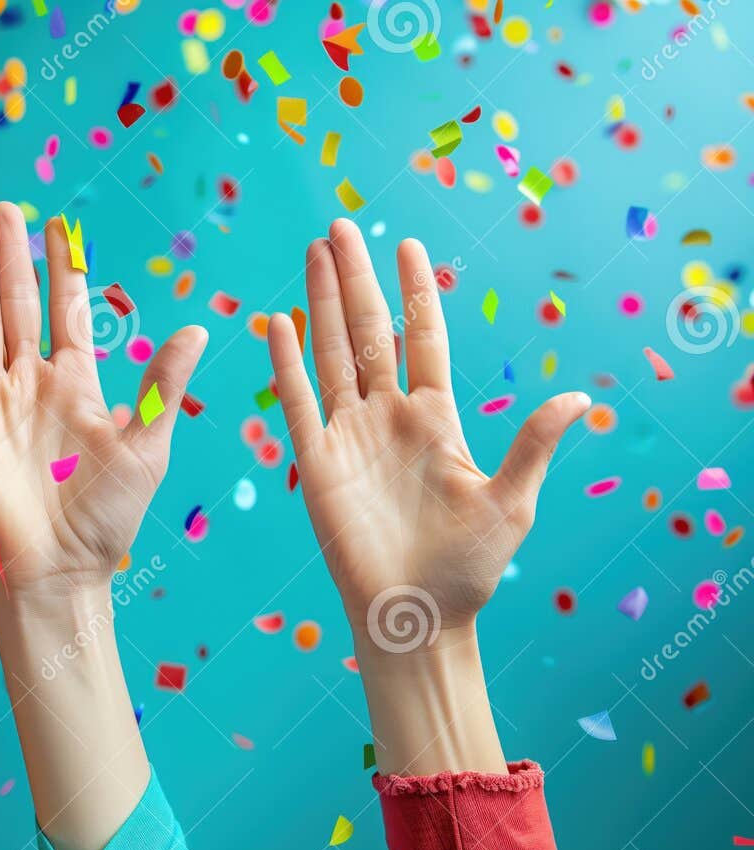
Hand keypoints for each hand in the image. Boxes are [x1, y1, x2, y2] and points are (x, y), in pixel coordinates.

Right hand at [0, 203, 206, 849]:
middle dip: (12, 257)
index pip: (66, 311)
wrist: (58, 569)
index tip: (57, 226)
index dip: (61, 270)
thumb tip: (199, 329)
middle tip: (3, 209)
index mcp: (77, 384)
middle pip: (18, 304)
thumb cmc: (107, 517)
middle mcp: (32, 384)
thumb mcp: (147, 444)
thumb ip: (163, 385)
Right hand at [266, 220, 587, 772]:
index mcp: (436, 419)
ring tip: (313, 254)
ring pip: (332, 353)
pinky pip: (298, 402)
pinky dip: (287, 363)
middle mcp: (388, 417)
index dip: (415, 292)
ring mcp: (348, 436)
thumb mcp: (511, 502)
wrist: (415, 615)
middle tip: (341, 226)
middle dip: (355, 279)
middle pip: (368, 332)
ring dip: (321, 303)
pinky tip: (278, 322)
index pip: (423, 339)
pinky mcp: (316, 463)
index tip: (407, 245)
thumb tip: (581, 400)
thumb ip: (532, 445)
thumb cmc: (469, 568)